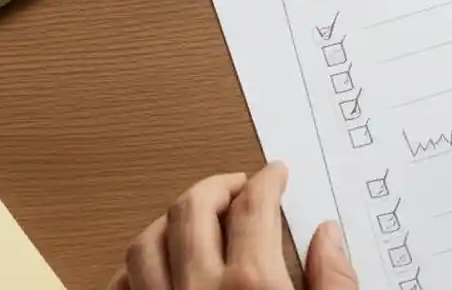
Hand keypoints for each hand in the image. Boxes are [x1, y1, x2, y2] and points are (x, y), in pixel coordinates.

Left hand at [106, 162, 356, 289]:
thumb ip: (333, 281)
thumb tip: (327, 236)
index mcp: (252, 284)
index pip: (254, 206)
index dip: (267, 180)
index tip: (275, 174)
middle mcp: (199, 288)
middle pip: (193, 208)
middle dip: (217, 186)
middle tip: (238, 186)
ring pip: (145, 242)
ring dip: (170, 220)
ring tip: (196, 219)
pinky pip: (118, 286)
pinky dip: (133, 268)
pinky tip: (154, 264)